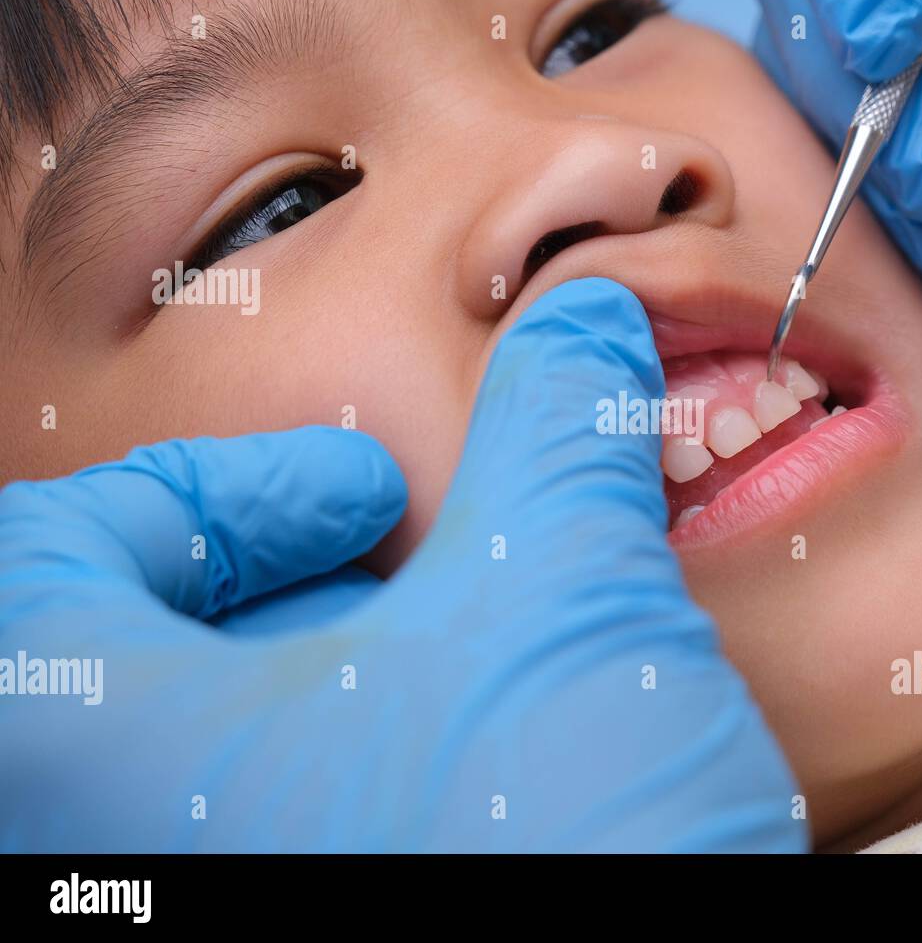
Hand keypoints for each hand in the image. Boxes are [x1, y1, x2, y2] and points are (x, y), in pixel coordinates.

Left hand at [0, 278, 804, 851]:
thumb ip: (552, 432)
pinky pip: (298, 824)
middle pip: (133, 661)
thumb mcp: (561, 601)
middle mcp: (138, 856)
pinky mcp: (337, 917)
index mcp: (115, 759)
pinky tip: (502, 737)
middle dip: (292, 578)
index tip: (354, 487)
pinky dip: (382, 754)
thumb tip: (581, 324)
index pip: (38, 569)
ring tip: (472, 644)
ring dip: (346, 665)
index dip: (202, 493)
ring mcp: (233, 895)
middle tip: (411, 556)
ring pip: (224, 752)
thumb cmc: (562, 849)